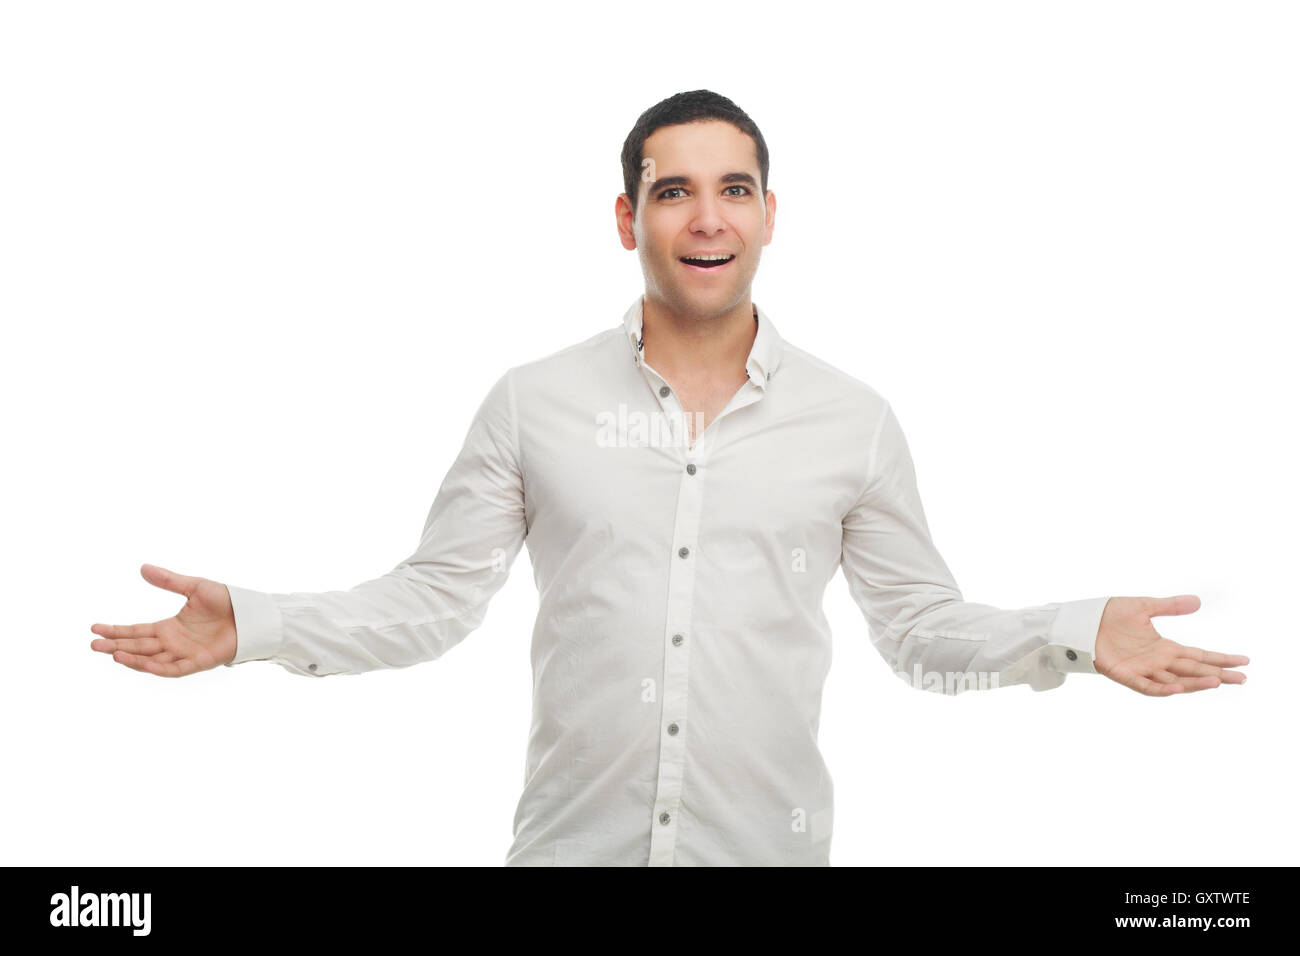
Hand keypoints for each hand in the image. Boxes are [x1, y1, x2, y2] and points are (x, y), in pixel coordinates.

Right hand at [90, 564, 237, 676]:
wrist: (253, 614)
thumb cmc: (227, 601)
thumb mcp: (195, 587)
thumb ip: (169, 580)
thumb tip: (142, 567)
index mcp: (170, 627)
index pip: (136, 631)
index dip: (116, 630)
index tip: (94, 628)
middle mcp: (173, 643)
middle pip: (138, 647)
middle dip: (115, 646)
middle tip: (93, 644)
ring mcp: (184, 654)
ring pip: (151, 659)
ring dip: (132, 658)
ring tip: (111, 653)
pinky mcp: (198, 662)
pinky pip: (174, 668)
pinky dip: (156, 667)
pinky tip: (140, 663)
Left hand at [1094, 595, 1247, 695]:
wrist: (1080, 621)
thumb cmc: (1108, 615)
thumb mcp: (1143, 607)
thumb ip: (1169, 606)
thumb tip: (1198, 601)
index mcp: (1163, 647)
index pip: (1198, 655)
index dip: (1220, 659)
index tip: (1243, 662)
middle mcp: (1157, 661)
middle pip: (1194, 671)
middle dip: (1218, 675)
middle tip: (1243, 679)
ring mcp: (1142, 670)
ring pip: (1175, 681)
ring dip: (1195, 683)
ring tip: (1218, 682)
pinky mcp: (1125, 674)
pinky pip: (1147, 686)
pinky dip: (1162, 689)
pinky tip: (1178, 688)